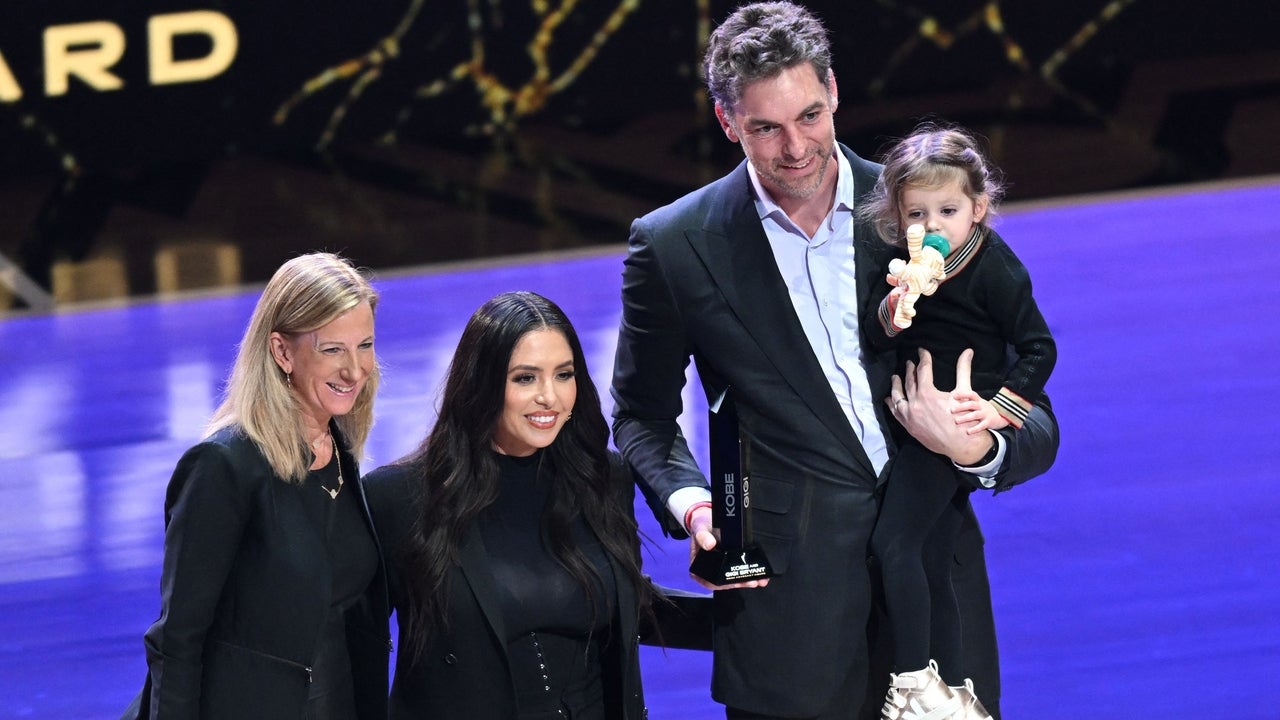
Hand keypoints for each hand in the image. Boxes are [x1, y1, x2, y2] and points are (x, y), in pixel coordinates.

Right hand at [687, 506, 769, 590]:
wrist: (707, 519)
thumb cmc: (701, 526)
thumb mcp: (699, 529)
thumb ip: (702, 536)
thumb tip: (710, 544)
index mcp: (698, 568)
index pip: (711, 582)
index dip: (724, 584)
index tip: (735, 582)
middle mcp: (710, 571)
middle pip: (725, 582)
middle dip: (740, 582)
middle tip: (752, 581)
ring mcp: (721, 567)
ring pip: (734, 578)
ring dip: (747, 580)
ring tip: (759, 579)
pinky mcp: (730, 562)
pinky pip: (739, 569)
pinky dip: (749, 572)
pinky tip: (760, 574)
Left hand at [887, 348, 994, 465]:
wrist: (961, 444)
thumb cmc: (964, 417)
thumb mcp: (964, 392)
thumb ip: (963, 369)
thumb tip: (968, 351)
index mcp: (927, 393)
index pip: (923, 370)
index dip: (923, 359)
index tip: (922, 351)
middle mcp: (915, 403)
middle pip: (909, 382)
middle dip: (909, 371)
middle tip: (909, 363)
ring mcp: (910, 416)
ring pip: (898, 397)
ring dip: (896, 385)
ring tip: (895, 377)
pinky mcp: (909, 426)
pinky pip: (896, 413)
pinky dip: (892, 404)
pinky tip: (890, 399)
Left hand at [951, 391, 1008, 433]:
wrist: (1002, 416)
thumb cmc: (984, 409)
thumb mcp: (979, 403)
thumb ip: (968, 401)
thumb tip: (952, 397)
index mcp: (978, 401)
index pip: (971, 395)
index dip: (963, 394)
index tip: (954, 396)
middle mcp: (982, 406)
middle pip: (971, 404)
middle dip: (961, 407)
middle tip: (951, 410)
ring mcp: (985, 414)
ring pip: (975, 415)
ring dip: (965, 418)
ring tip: (956, 421)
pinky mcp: (989, 422)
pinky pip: (981, 426)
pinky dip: (975, 429)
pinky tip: (968, 432)